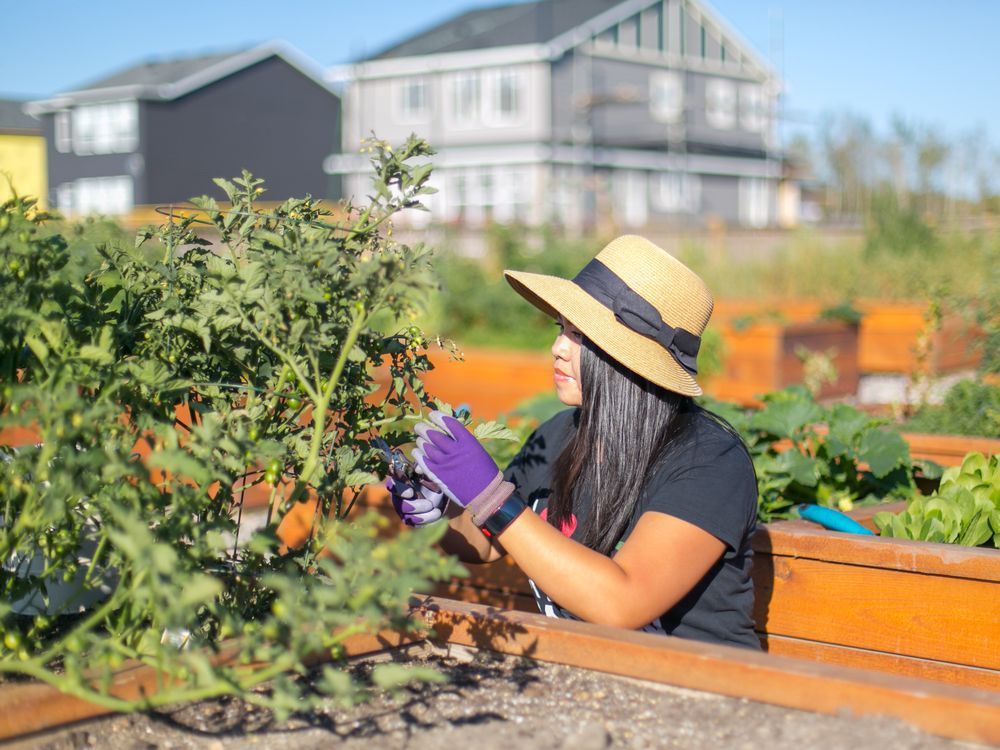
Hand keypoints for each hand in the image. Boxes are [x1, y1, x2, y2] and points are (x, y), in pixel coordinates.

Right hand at [387, 475, 446, 526]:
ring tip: (437, 510)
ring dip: (422, 515)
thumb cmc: (433, 477)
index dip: (399, 490)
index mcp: (400, 482)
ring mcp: (403, 509)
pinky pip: (414, 522)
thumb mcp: (430, 471)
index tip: (411, 493)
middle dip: (414, 506)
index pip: (392, 485)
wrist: (443, 491)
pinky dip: (426, 519)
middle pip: (399, 504)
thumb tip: (418, 470)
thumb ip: (423, 468)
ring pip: (406, 515)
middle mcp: (399, 497)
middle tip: (429, 504)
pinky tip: (437, 514)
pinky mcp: (411, 519)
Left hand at [412, 411, 514, 525]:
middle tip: (419, 426)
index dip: (438, 417)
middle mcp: (455, 451)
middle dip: (424, 428)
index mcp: (468, 442)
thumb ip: (463, 442)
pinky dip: (419, 455)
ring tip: (419, 439)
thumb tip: (448, 432)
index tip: (432, 415)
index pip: (449, 423)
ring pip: (427, 447)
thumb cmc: (485, 472)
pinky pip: (424, 461)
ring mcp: (445, 463)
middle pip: (434, 434)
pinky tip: (417, 451)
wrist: (486, 494)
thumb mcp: (477, 451)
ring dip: (421, 441)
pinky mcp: (439, 475)